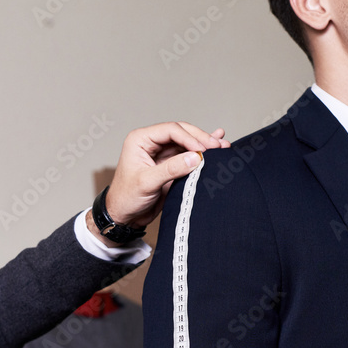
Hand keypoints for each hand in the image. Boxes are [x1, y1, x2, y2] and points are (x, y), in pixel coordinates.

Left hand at [89, 123, 229, 244]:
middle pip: (182, 133)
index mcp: (140, 140)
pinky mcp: (171, 165)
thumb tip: (195, 158)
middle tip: (217, 148)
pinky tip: (218, 146)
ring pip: (188, 143)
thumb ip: (171, 169)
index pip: (170, 130)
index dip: (189, 138)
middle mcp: (152, 143)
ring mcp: (162, 153)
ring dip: (206, 145)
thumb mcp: (147, 183)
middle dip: (201, 139)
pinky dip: (203, 152)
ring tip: (223, 147)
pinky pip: (189, 155)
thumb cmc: (126, 198)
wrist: (125, 217)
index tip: (203, 151)